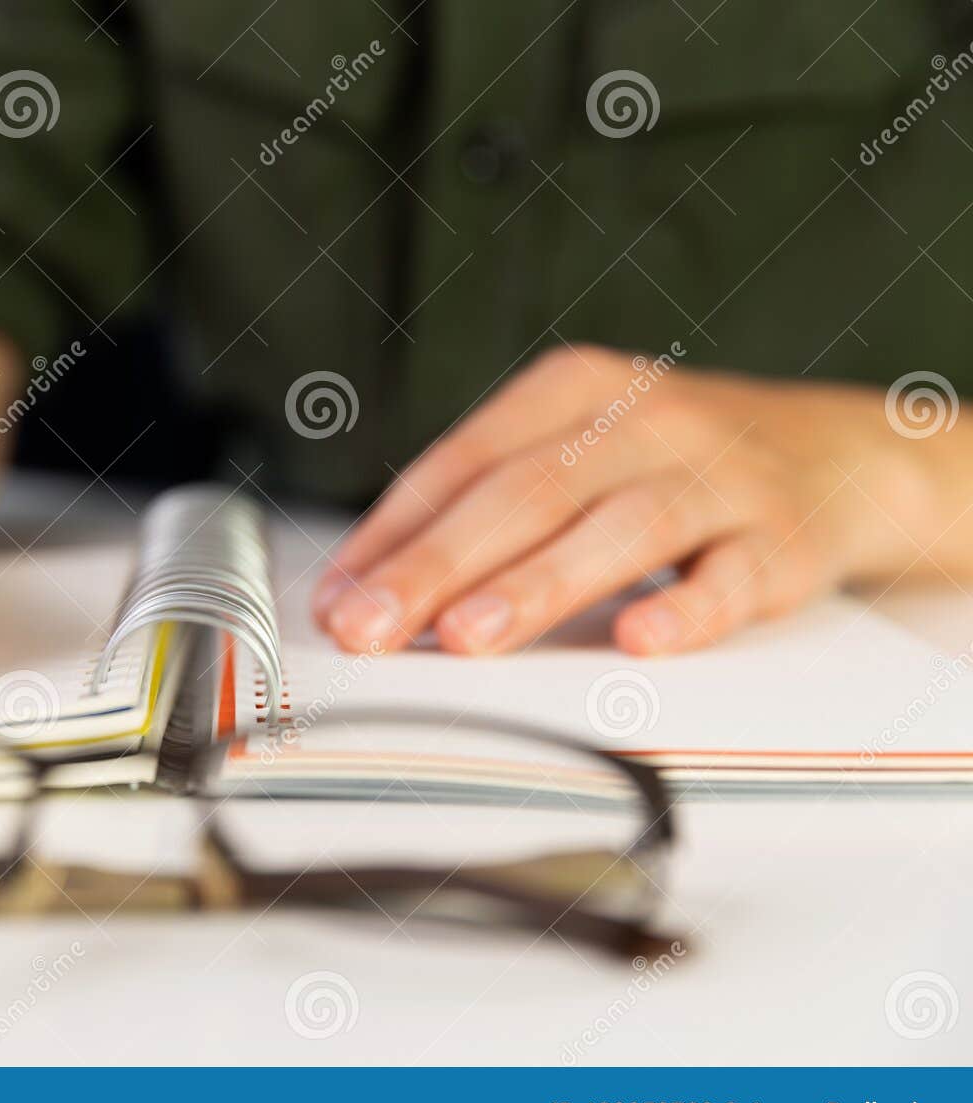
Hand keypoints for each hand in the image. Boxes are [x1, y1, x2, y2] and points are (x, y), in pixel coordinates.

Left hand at [312, 345, 942, 655]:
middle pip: (523, 493)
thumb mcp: (574, 451)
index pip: (460, 464)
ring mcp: (716, 476)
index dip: (390, 535)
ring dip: (537, 585)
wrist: (836, 455)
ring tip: (468, 636)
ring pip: (619, 529)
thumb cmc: (667, 463)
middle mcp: (641, 422)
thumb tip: (364, 590)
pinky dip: (689, 610)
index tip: (337, 601)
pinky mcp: (781, 540)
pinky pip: (733, 578)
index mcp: (570, 390)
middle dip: (435, 566)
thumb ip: (480, 509)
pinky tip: (642, 642)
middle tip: (369, 626)